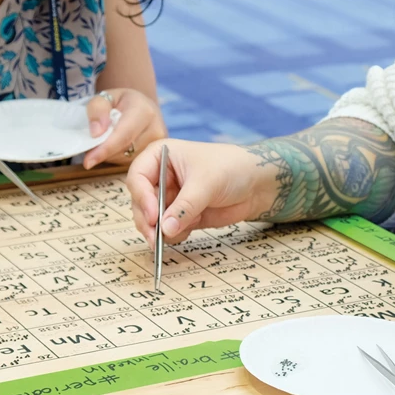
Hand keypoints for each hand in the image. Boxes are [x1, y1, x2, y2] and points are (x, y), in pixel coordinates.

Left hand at [82, 88, 167, 168]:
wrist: (142, 107)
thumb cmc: (122, 101)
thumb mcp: (106, 96)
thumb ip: (98, 109)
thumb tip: (96, 133)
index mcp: (145, 112)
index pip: (124, 135)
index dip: (105, 149)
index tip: (88, 161)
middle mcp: (155, 130)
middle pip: (123, 149)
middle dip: (103, 151)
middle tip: (89, 146)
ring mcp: (155, 146)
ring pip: (124, 158)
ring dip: (108, 154)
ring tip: (105, 140)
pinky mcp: (151, 156)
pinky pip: (128, 162)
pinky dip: (115, 156)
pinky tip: (113, 146)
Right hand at [125, 139, 274, 243]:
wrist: (256, 183)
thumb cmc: (231, 168)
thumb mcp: (206, 184)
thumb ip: (184, 207)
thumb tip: (165, 230)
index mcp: (159, 156)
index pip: (137, 177)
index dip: (141, 197)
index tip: (153, 216)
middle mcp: (160, 177)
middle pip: (139, 202)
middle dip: (147, 221)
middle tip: (155, 238)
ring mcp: (169, 197)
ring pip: (151, 220)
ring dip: (158, 232)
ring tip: (174, 236)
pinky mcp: (180, 215)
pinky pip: (167, 230)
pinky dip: (173, 235)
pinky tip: (188, 232)